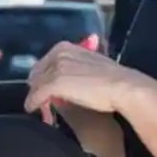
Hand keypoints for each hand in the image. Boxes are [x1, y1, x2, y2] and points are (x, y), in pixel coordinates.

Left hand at [25, 41, 148, 119]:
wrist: (123, 87)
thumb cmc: (113, 78)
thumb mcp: (91, 65)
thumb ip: (76, 67)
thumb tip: (68, 78)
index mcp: (66, 47)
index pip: (44, 62)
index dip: (43, 77)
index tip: (43, 88)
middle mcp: (58, 54)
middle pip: (37, 72)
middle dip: (37, 87)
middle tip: (40, 101)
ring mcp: (56, 68)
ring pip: (36, 84)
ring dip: (36, 97)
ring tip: (39, 109)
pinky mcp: (55, 83)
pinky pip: (37, 95)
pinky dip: (33, 103)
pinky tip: (32, 110)